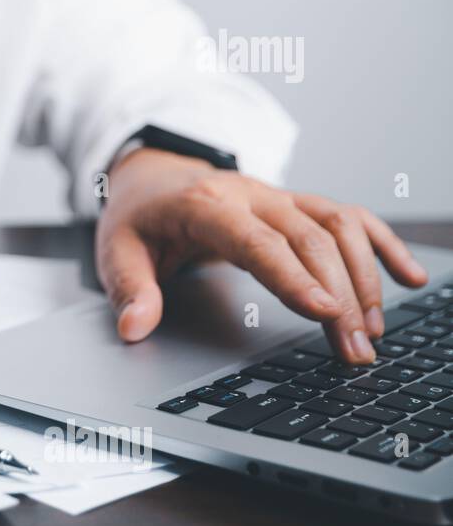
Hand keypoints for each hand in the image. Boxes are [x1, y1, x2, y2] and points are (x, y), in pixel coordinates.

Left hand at [95, 148, 427, 363]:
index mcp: (205, 205)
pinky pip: (350, 217)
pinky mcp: (297, 203)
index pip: (257, 241)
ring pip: (338, 226)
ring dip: (365, 276)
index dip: (294, 276)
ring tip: (374, 330)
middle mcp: (250, 195)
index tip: (326, 313)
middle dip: (339, 295)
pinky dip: (383, 244)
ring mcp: (278, 196)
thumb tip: (135, 328)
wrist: (152, 176)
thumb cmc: (138, 217)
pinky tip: (411, 277)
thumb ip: (128, 288)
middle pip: (308, 240)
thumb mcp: (115, 250)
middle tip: (356, 349)